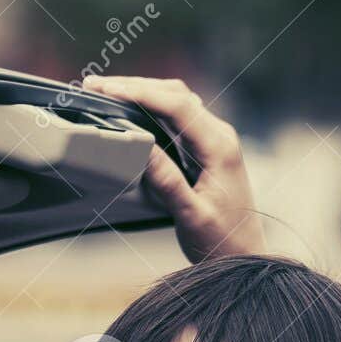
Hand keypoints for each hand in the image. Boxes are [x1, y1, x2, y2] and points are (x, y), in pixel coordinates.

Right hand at [83, 74, 266, 262]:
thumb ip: (167, 182)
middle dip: (135, 86)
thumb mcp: (191, 215)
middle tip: (96, 86)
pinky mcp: (206, 148)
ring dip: (142, 93)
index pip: (177, 105)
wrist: (244, 255)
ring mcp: (214, 139)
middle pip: (175, 94)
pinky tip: (130, 110)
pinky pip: (177, 117)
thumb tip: (141, 147)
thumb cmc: (222, 240)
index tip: (107, 91)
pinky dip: (151, 108)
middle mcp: (220, 135)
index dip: (140, 93)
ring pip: (176, 101)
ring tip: (106, 93)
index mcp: (220, 146)